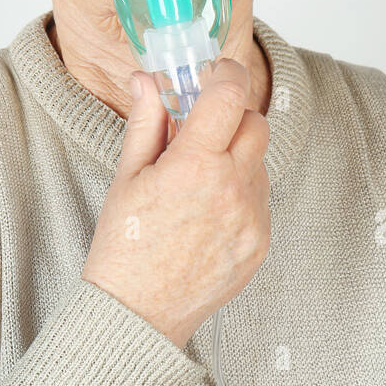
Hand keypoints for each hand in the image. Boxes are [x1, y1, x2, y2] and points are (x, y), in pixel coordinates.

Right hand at [81, 58, 270, 347]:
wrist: (137, 314)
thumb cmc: (124, 246)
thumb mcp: (128, 177)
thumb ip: (146, 122)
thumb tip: (148, 80)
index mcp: (194, 166)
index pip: (229, 95)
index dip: (225, 73)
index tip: (215, 71)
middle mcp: (232, 189)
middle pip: (256, 123)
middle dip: (232, 116)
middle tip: (203, 127)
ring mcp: (252, 218)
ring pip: (260, 162)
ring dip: (237, 155)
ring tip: (198, 179)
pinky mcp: (261, 242)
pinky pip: (260, 198)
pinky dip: (240, 191)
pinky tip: (207, 209)